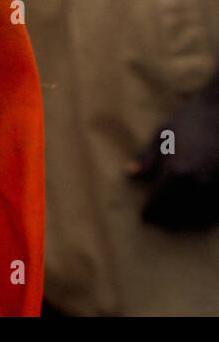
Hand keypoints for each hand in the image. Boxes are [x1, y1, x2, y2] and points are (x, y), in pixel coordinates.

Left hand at [130, 74, 218, 230]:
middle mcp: (198, 185)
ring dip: (187, 221)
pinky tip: (198, 214)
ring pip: (200, 217)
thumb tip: (130, 174)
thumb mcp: (163, 135)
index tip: (144, 217)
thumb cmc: (191, 119)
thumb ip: (147, 158)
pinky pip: (217, 211)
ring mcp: (218, 188)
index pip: (158, 204)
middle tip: (158, 222)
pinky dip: (206, 215)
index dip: (150, 213)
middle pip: (178, 215)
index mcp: (176, 172)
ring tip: (175, 220)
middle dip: (167, 220)